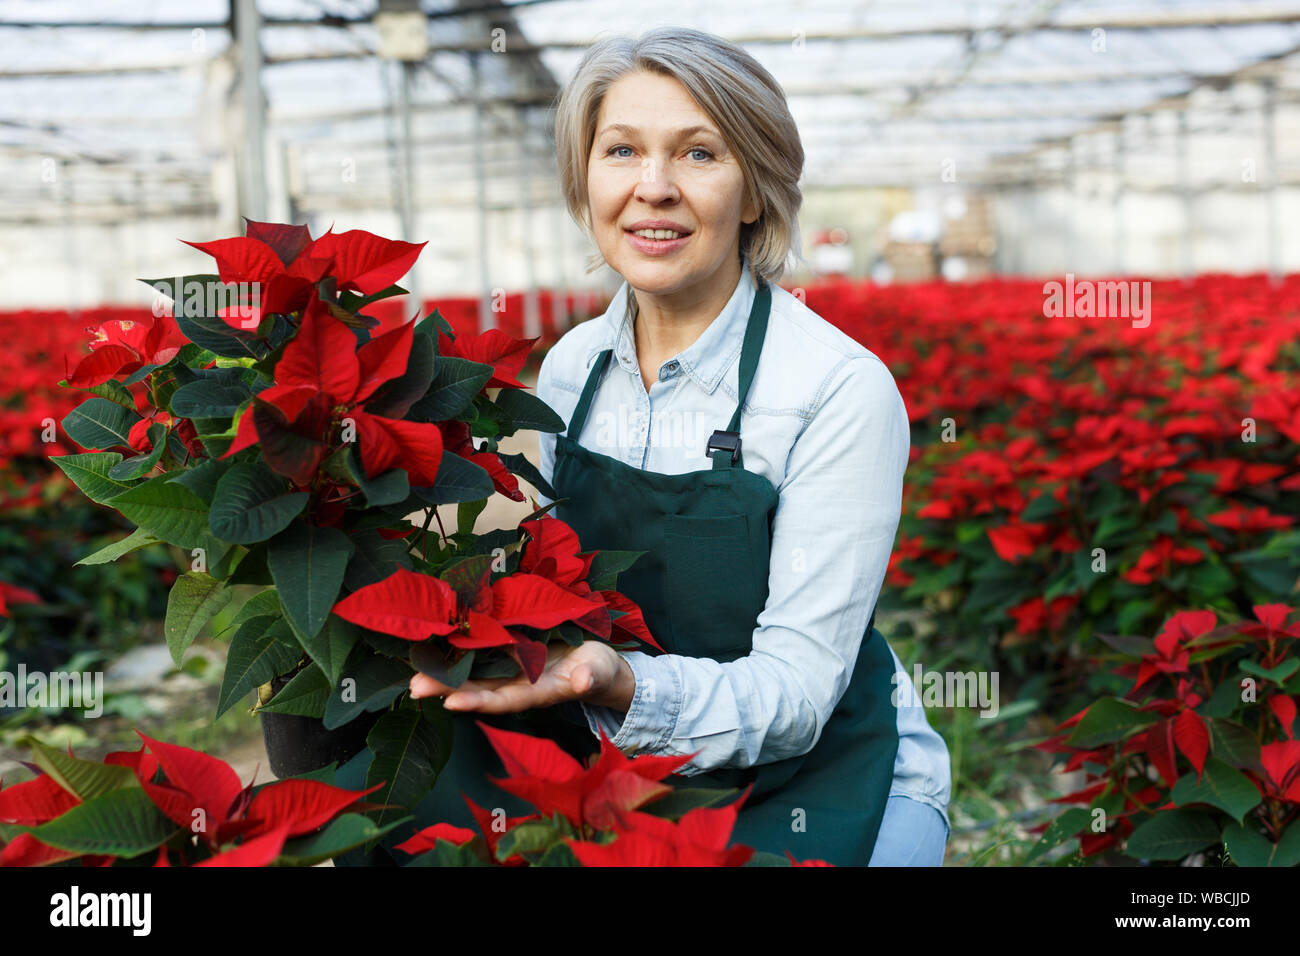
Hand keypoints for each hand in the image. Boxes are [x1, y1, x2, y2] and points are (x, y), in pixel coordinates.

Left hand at [408, 641, 635, 714]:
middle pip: (478, 689)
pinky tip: (436, 644)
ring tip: (414, 672)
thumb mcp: (600, 672)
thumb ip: (591, 677)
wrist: (597, 662)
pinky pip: (481, 649)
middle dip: (447, 689)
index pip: (504, 700)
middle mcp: (518, 683)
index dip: (478, 701)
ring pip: (473, 671)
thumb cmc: (600, 669)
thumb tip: (583, 681)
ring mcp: (511, 667)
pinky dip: (459, 649)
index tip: (450, 702)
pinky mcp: (510, 649)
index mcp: (538, 692)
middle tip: (415, 687)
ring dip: (445, 672)